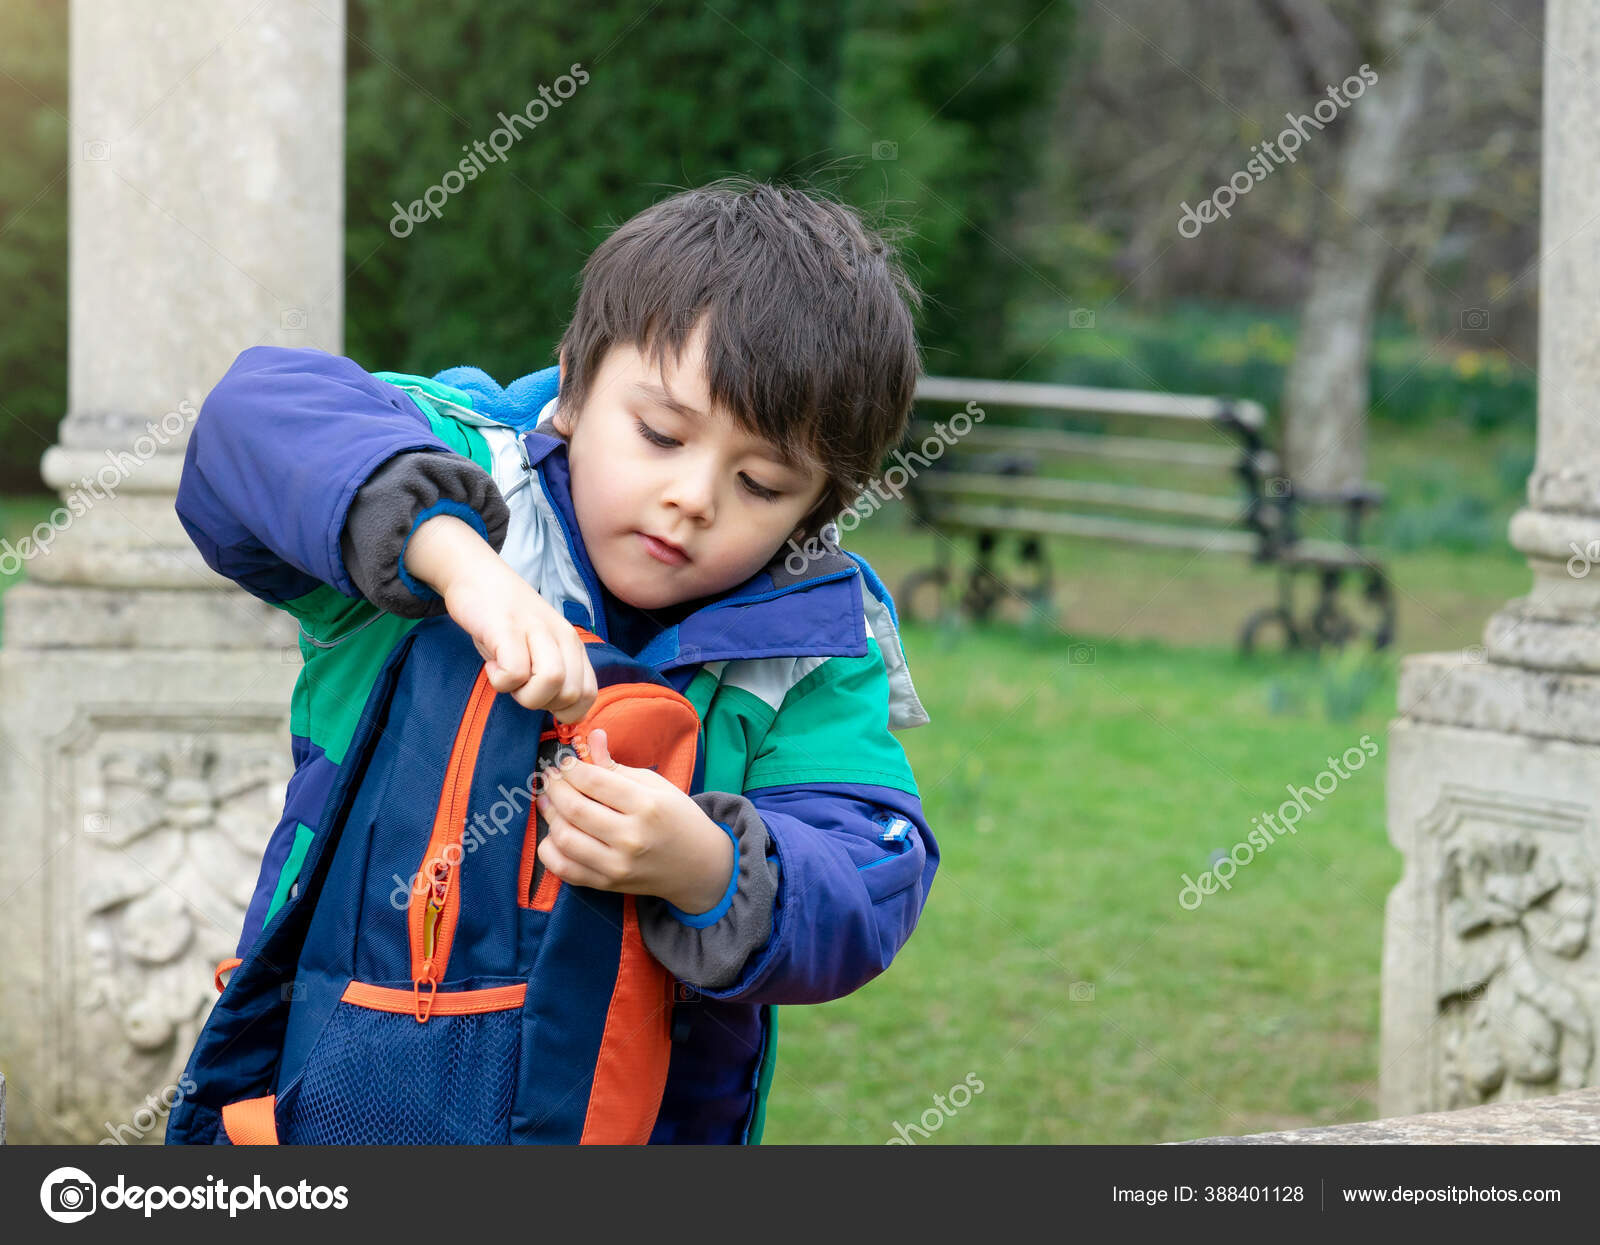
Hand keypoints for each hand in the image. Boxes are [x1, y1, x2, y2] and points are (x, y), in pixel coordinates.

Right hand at [407, 514, 597, 722]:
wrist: (478, 575)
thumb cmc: (507, 622)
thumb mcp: (540, 648)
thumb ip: (556, 675)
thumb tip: (561, 714)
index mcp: (574, 645)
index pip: (589, 695)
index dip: (563, 710)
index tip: (539, 697)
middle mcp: (562, 636)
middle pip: (570, 694)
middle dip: (541, 702)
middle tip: (519, 683)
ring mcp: (537, 630)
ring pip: (551, 684)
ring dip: (522, 692)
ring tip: (506, 673)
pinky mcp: (508, 628)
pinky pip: (515, 672)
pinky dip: (499, 679)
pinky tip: (492, 663)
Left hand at [535, 728, 734, 913]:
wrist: (700, 866)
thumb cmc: (678, 819)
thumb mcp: (656, 786)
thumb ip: (618, 766)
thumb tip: (592, 737)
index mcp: (647, 805)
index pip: (594, 781)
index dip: (571, 768)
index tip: (565, 763)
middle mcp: (631, 837)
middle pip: (575, 809)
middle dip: (555, 788)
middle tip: (551, 778)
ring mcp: (618, 865)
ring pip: (565, 839)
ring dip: (550, 816)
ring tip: (548, 801)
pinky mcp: (608, 884)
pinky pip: (565, 870)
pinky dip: (550, 851)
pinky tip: (553, 834)